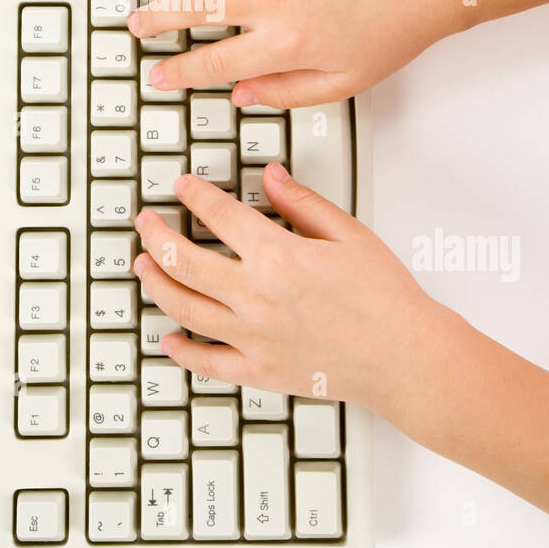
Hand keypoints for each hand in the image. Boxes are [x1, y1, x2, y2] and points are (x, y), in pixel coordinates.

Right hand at [128, 0, 445, 106]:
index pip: (215, 62)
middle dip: (159, 16)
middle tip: (137, 22)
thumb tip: (241, 94)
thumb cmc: (388, 33)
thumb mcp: (340, 83)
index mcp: (286, 43)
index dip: (179, 71)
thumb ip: (285, 91)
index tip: (158, 74)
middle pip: (199, 7)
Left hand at [133, 165, 448, 414]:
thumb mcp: (348, 234)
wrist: (406, 358)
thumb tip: (270, 176)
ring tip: (142, 267)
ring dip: (155, 283)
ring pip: (184, 307)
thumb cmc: (386, 298)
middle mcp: (256, 296)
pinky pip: (207, 363)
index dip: (193, 195)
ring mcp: (253, 337)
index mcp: (278, 256)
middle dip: (155, 235)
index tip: (182, 186)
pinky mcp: (260, 371)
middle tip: (144, 222)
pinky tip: (169, 339)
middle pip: (183, 260)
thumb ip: (302, 202)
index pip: (217, 215)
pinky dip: (182, 351)